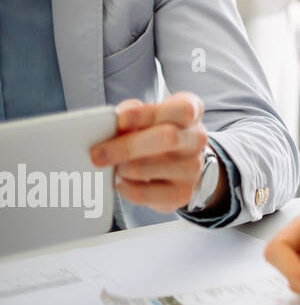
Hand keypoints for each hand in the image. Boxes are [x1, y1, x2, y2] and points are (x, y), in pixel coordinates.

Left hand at [92, 94, 214, 213]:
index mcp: (190, 112)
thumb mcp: (151, 116)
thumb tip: (116, 122)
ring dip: (121, 168)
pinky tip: (124, 181)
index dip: (148, 114)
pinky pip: (142, 193)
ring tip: (116, 166)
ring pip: (146, 168)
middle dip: (126, 146)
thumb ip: (135, 113)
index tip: (120, 118)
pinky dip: (124, 187)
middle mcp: (196, 139)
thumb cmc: (158, 135)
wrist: (180, 165)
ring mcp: (192, 168)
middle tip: (98, 154)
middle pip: (167, 138)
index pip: (181, 110)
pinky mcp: (181, 194)